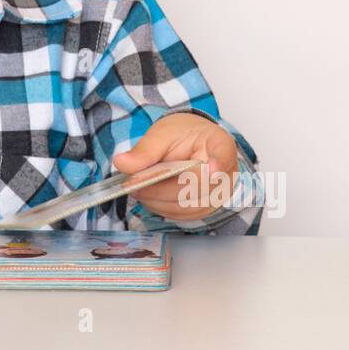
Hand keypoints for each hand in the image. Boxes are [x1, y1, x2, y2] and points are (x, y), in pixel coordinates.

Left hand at [112, 112, 237, 220]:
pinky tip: (149, 196)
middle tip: (132, 184)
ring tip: (137, 189)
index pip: (224, 153)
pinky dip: (161, 207)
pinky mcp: (205, 209)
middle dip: (160, 188)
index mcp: (219, 143)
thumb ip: (144, 150)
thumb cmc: (182, 136)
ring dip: (157, 201)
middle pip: (196, 187)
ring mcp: (218, 194)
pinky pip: (182, 215)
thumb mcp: (162, 134)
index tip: (212, 170)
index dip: (219, 163)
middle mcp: (226, 172)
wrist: (190, 145)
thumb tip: (122, 163)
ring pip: (187, 206)